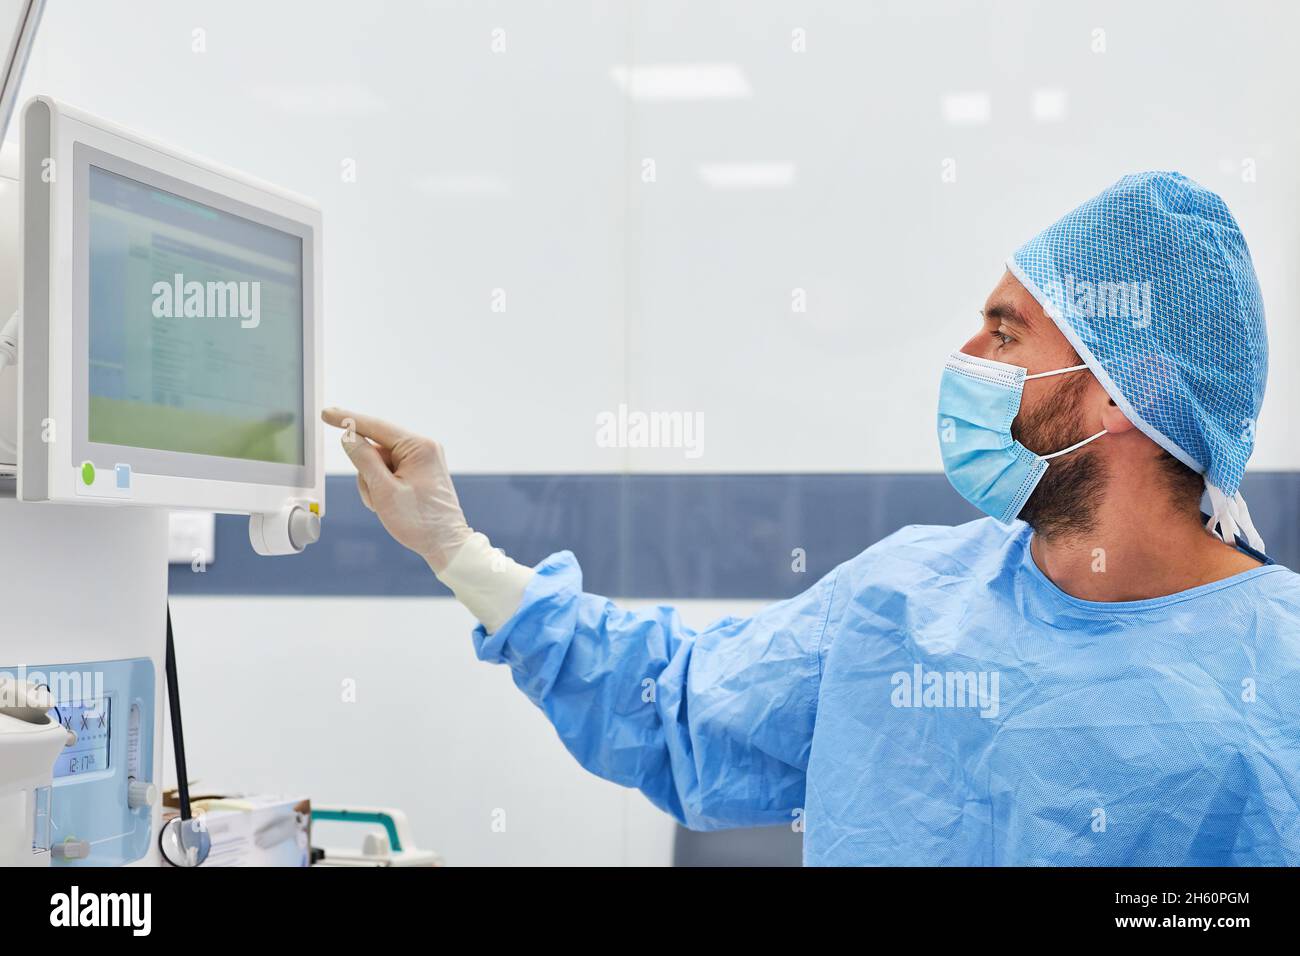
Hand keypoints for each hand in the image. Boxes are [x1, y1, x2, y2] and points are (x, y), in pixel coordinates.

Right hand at [321, 407, 472, 572]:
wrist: (446, 544)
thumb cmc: (420, 521)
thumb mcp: (384, 490)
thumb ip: (364, 460)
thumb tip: (349, 436)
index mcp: (419, 447)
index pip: (375, 426)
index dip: (347, 420)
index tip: (326, 414)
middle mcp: (423, 448)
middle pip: (375, 449)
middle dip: (368, 474)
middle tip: (377, 498)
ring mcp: (422, 460)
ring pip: (379, 464)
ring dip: (374, 484)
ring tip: (386, 505)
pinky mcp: (419, 472)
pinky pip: (389, 473)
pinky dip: (382, 488)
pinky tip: (392, 504)